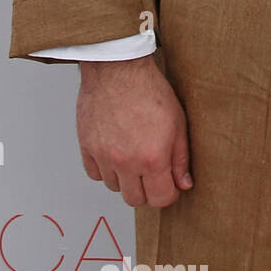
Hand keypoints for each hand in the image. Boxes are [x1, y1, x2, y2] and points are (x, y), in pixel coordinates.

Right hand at [76, 57, 191, 208]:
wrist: (119, 70)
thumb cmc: (150, 91)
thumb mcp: (178, 122)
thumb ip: (181, 157)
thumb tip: (184, 183)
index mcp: (152, 158)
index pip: (160, 199)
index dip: (168, 193)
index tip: (170, 184)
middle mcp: (126, 163)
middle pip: (135, 200)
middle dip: (147, 189)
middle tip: (153, 171)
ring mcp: (104, 157)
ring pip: (115, 187)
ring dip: (126, 178)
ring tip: (135, 154)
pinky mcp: (87, 149)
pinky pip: (95, 174)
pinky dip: (106, 168)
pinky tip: (116, 151)